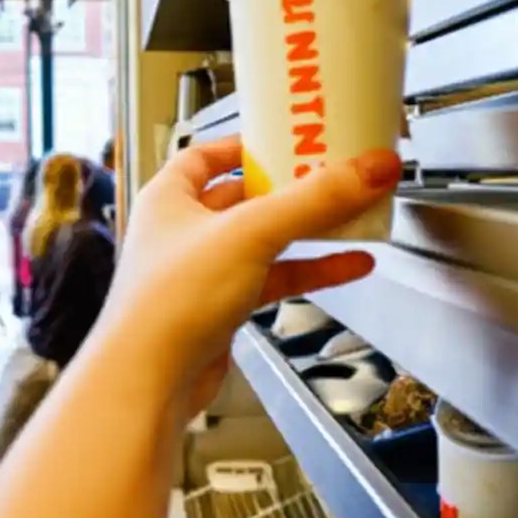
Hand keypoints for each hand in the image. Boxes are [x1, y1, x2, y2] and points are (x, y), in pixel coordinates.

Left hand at [100, 137, 401, 414]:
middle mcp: (182, 231)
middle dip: (291, 188)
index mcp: (169, 197)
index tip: (285, 137)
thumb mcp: (250, 234)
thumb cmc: (167, 303)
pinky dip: (309, 270)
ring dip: (308, 229)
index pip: (207, 155)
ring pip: (264, 240)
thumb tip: (367, 168)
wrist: (149, 380)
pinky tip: (346, 265)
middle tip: (333, 172)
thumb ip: (314, 201)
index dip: (246, 145)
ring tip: (353, 213)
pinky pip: (273, 278)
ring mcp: (202, 272)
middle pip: (245, 196)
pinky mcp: (221, 308)